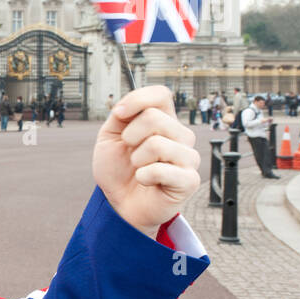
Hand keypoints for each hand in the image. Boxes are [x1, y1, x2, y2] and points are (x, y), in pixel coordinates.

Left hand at [93, 85, 200, 237]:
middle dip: (130, 136)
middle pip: (154, 118)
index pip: (161, 94)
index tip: (118, 115)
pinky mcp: (189, 180)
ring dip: (136, 159)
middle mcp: (181, 135)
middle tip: (131, 153)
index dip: (137, 100)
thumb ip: (120, 116)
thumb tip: (125, 107)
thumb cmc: (119, 170)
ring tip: (139, 168)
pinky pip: (160, 170)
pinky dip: (143, 176)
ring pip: (157, 143)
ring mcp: (188, 157)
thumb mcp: (110, 137)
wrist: (120, 203)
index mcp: (164, 120)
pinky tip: (145, 181)